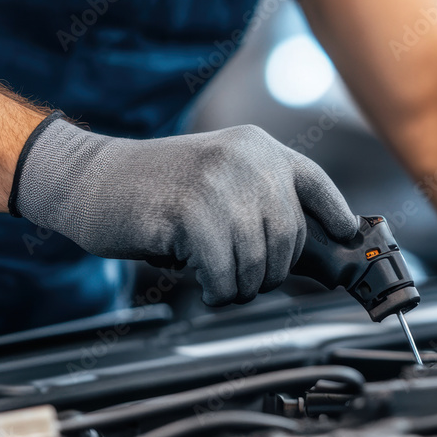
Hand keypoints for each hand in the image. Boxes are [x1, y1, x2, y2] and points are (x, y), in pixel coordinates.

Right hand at [13, 117, 357, 305]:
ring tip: (219, 284)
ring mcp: (217, 180)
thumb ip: (258, 204)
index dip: (336, 215)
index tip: (346, 238)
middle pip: (290, 236)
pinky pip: (224, 269)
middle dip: (271, 271)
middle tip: (242, 281)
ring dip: (241, 286)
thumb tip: (309, 252)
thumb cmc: (154, 193)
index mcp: (256, 147)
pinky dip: (218, 289)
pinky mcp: (189, 208)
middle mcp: (245, 157)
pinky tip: (202, 285)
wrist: (90, 180)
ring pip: (259, 259)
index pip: (314, 182)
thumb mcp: (216, 182)